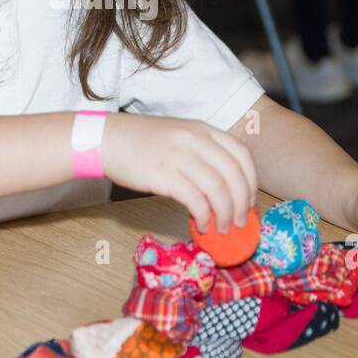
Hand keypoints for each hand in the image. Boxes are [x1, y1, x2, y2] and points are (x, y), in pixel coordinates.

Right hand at [102, 113, 256, 233]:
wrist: (106, 140)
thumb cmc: (141, 142)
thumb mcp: (179, 135)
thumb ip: (203, 153)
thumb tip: (224, 188)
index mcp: (203, 129)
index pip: (242, 154)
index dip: (251, 181)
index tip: (248, 201)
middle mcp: (195, 139)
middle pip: (234, 175)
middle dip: (242, 203)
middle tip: (240, 221)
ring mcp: (179, 156)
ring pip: (218, 189)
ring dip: (225, 214)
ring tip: (222, 228)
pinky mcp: (163, 174)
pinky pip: (195, 199)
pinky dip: (203, 216)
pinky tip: (199, 224)